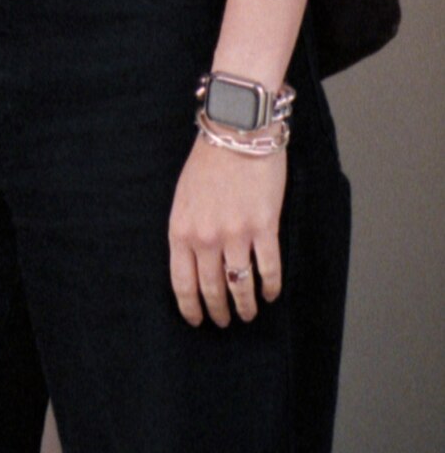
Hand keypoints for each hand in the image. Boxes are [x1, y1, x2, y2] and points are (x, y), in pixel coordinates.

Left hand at [168, 132, 285, 326]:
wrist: (236, 130)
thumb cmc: (208, 160)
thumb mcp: (183, 196)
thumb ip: (187, 230)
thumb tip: (193, 264)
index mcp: (181, 229)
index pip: (182, 282)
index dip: (190, 307)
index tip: (197, 320)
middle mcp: (206, 237)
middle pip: (212, 289)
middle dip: (218, 311)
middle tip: (225, 321)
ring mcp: (236, 234)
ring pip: (241, 286)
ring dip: (246, 306)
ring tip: (248, 314)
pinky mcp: (264, 227)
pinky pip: (268, 270)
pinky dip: (270, 288)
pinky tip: (271, 294)